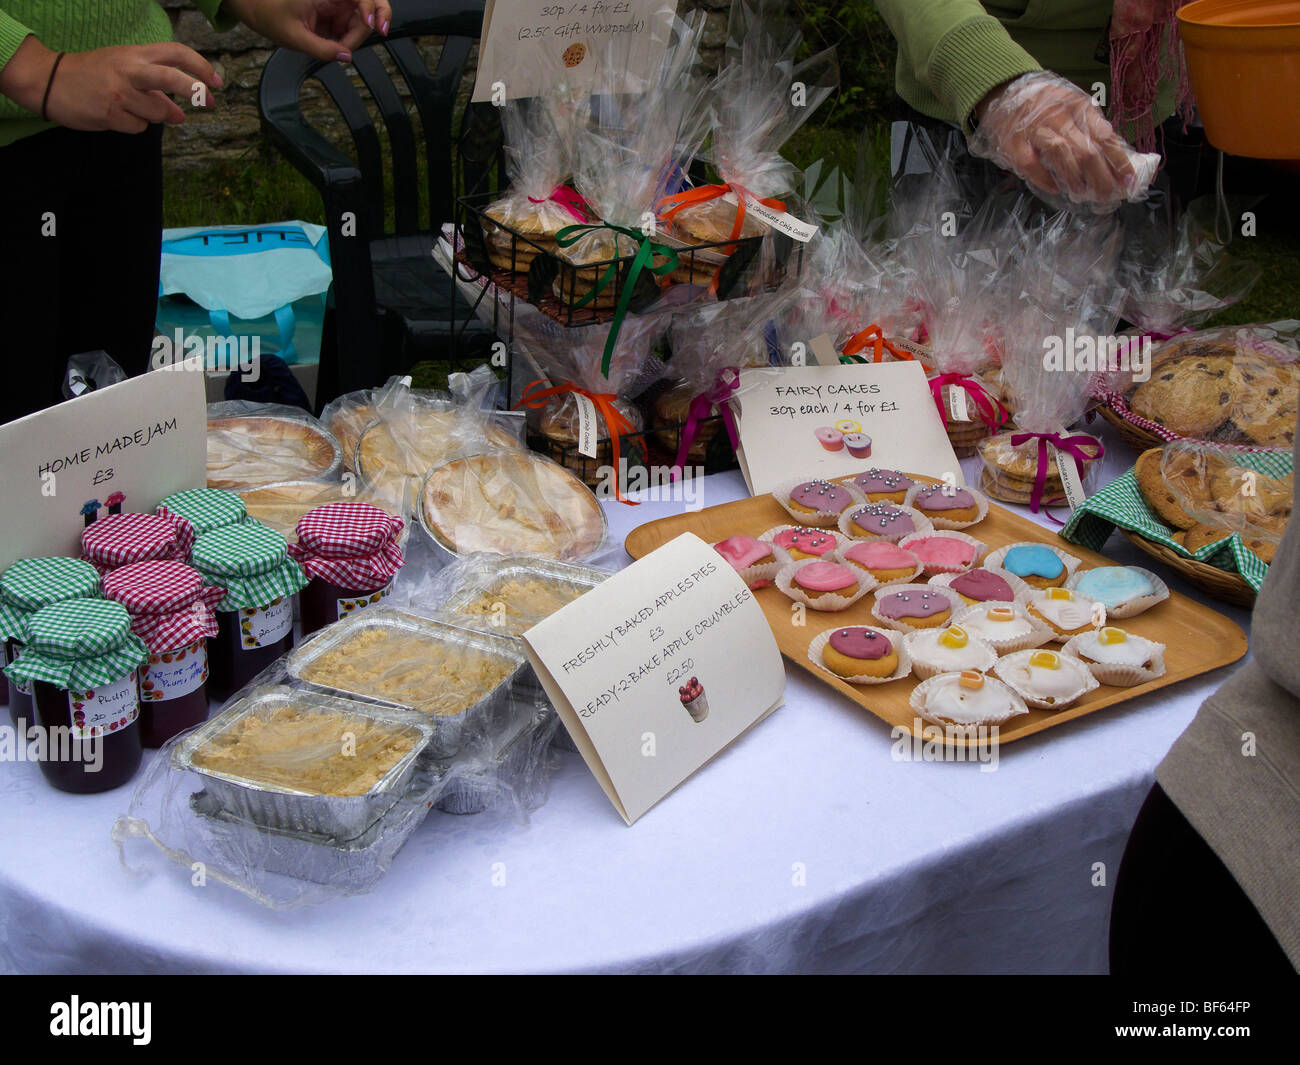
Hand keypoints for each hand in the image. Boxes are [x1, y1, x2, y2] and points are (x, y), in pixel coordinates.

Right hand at [0, 37, 219, 132]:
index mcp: (134, 54)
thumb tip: (180, 114)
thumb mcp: (123, 69)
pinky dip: (134, 125)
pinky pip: (139, 127)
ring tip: (132, 107)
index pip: (175, 52)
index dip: (200, 66)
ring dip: (155, 116)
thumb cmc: (92, 74)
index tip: (215, 81)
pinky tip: (116, 115)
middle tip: (209, 101)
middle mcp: (129, 71)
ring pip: (159, 113)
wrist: (48, 80)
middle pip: (172, 78)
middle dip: (195, 90)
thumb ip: (153, 88)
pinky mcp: (111, 114)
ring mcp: (120, 93)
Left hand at [222, 0, 392, 62]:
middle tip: (376, 33)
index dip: (373, 8)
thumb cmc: (269, 14)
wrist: (255, 8)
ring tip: (338, 47)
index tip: (373, 26)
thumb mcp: (294, 37)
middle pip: (369, 5)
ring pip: (362, 19)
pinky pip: (351, 26)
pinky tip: (337, 45)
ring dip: (357, 35)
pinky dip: (348, 39)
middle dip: (373, 21)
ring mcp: (335, 5)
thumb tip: (346, 57)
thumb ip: (322, 49)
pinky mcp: (333, 14)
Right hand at [969, 71, 1159, 212]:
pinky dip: (1042, 178)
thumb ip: (1091, 127)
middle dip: (1100, 176)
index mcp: (1080, 108)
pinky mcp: (1015, 143)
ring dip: (1073, 176)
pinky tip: (1054, 188)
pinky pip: (1030, 163)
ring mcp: (1036, 130)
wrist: (1004, 90)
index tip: (1128, 180)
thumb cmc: (1044, 105)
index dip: (1118, 160)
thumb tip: (1115, 156)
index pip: (1105, 136)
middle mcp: (1060, 118)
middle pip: (1086, 150)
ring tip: (1082, 193)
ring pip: (1060, 153)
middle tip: (1107, 195)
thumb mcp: (1072, 106)